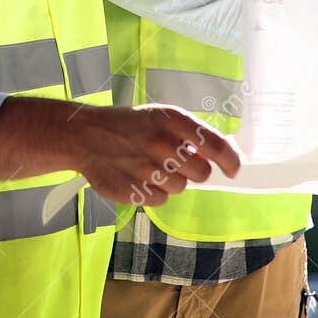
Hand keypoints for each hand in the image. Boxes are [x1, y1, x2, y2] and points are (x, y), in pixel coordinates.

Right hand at [69, 104, 240, 205]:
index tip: (233, 169)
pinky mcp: (136, 191)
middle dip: (193, 170)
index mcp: (173, 121)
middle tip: (174, 162)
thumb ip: (188, 134)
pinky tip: (138, 177)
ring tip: (148, 166)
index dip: (231, 161)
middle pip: (202, 173)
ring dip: (170, 180)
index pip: (216, 145)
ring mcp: (149, 169)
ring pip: (180, 187)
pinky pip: (160, 199)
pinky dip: (152, 192)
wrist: (84, 136)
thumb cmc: (128, 125)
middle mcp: (163, 144)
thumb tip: (220, 154)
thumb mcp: (159, 117)